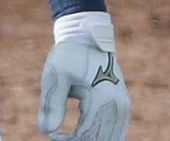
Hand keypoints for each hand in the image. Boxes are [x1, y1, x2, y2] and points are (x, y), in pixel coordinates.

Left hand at [38, 12, 130, 140]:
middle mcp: (119, 106)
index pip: (89, 136)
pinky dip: (98, 136)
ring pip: (111, 139)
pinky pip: (114, 132)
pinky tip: (78, 132)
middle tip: (58, 136)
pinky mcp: (123, 107)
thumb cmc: (69, 55)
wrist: (87, 39)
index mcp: (103, 99)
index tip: (53, 136)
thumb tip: (45, 131)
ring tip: (66, 135)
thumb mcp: (55, 77)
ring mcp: (124, 107)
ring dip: (90, 140)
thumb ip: (51, 105)